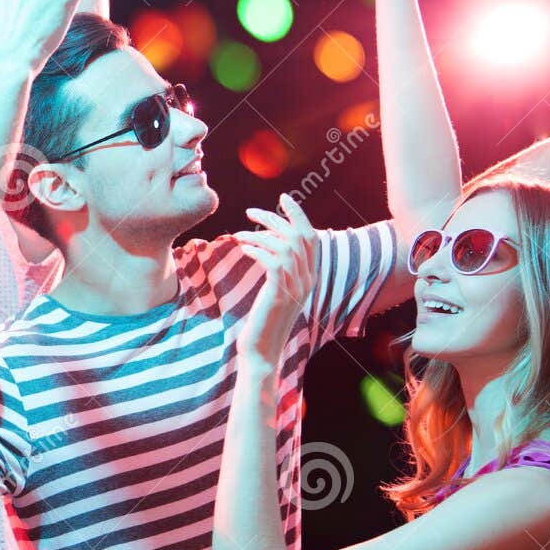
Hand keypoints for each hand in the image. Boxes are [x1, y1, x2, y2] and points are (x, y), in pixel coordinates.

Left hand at [234, 194, 318, 366]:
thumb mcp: (275, 292)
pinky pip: (272, 261)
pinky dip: (257, 249)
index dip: (298, 214)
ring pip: (285, 246)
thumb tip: (267, 247)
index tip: (283, 198)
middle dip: (275, 218)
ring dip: (259, 235)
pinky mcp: (280, 294)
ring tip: (239, 235)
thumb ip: (278, 271)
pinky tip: (242, 249)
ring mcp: (296, 288)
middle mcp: (307, 280)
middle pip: (299, 236)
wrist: (261, 351)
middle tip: (251, 212)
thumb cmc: (262, 322)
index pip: (311, 237)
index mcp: (309, 277)